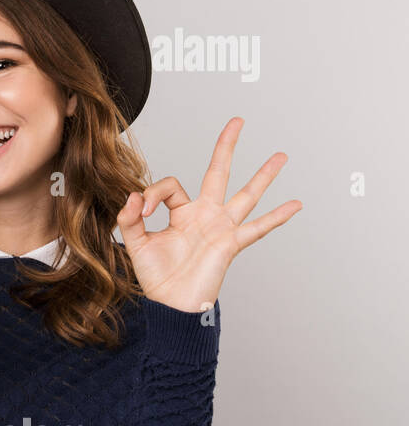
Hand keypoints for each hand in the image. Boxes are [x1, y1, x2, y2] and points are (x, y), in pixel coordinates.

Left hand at [117, 117, 302, 312]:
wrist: (170, 304)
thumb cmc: (157, 277)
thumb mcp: (136, 244)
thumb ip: (130, 219)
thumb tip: (133, 195)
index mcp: (181, 213)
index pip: (170, 185)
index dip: (152, 194)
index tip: (140, 210)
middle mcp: (204, 215)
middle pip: (218, 173)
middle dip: (226, 147)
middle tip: (237, 121)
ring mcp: (221, 228)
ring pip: (245, 195)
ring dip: (263, 175)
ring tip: (280, 156)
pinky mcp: (230, 244)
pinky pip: (257, 228)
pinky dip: (277, 217)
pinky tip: (295, 204)